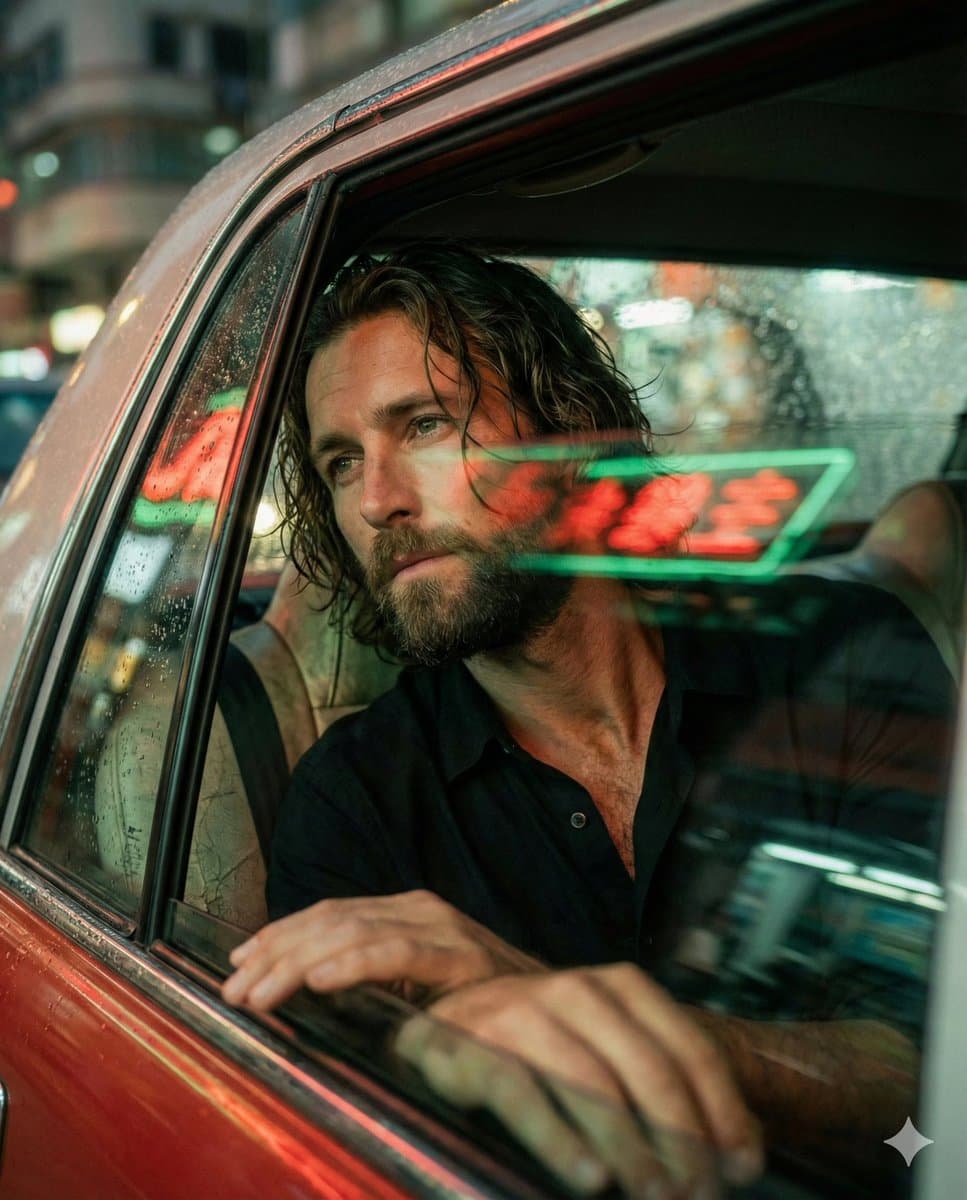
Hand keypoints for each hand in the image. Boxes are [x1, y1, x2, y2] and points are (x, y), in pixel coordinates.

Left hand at [221, 889, 543, 1009]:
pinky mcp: (459, 956)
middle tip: (234, 991)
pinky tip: (319, 981)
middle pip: (331, 921)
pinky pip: (395, 954)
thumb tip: (303, 982)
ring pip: (352, 934)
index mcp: (404, 910)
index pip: (328, 914)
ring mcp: (441, 928)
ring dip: (296, 965)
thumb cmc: (476, 1002)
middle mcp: (419, 908)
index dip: (279, 936)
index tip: (238, 964)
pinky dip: (352, 964)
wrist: (550, 1009)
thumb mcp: (414, 982)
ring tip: (260, 993)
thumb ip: (371, 972)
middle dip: (275, 955)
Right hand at [395, 964, 762, 1197]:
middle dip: (681, 1141)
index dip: (722, 1112)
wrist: (450, 1016)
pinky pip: (523, 1095)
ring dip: (630, 1148)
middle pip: (647, 1068)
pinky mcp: (475, 1044)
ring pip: (592, 1082)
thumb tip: (740, 1156)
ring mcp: (524, 1011)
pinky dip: (561, 1141)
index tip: (742, 1170)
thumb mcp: (611, 1049)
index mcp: (621, 985)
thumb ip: (665, 1084)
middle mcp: (577, 989)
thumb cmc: (547, 1047)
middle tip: (697, 1197)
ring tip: (656, 1196)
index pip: (688, 1049)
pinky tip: (591, 1179)